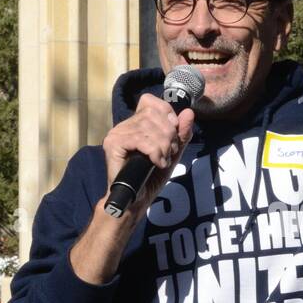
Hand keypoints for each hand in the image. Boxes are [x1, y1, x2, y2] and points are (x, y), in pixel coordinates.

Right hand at [101, 93, 196, 215]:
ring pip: (149, 127)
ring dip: (163, 147)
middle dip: (169, 135)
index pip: (151, 102)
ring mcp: (116, 134)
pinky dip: (154, 152)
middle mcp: (124, 125)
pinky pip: (141, 139)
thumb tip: (189, 112)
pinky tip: (156, 163)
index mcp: (135, 124)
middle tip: (169, 154)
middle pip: (153, 114)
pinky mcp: (113, 144)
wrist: (136, 200)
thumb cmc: (150, 178)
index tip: (173, 133)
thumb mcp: (172, 154)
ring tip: (162, 161)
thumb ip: (181, 134)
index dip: (166, 113)